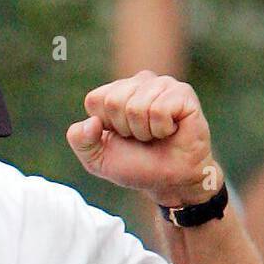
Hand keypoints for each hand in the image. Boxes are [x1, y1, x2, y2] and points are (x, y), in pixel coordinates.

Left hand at [67, 71, 219, 207]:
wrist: (171, 182)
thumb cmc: (137, 165)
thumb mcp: (98, 159)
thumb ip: (80, 140)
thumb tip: (91, 122)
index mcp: (116, 92)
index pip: (95, 100)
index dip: (106, 127)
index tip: (122, 137)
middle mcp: (140, 82)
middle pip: (114, 102)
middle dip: (126, 130)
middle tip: (142, 138)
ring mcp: (162, 84)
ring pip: (137, 107)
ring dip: (145, 132)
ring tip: (156, 135)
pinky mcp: (183, 93)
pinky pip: (159, 110)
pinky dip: (162, 129)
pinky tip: (171, 131)